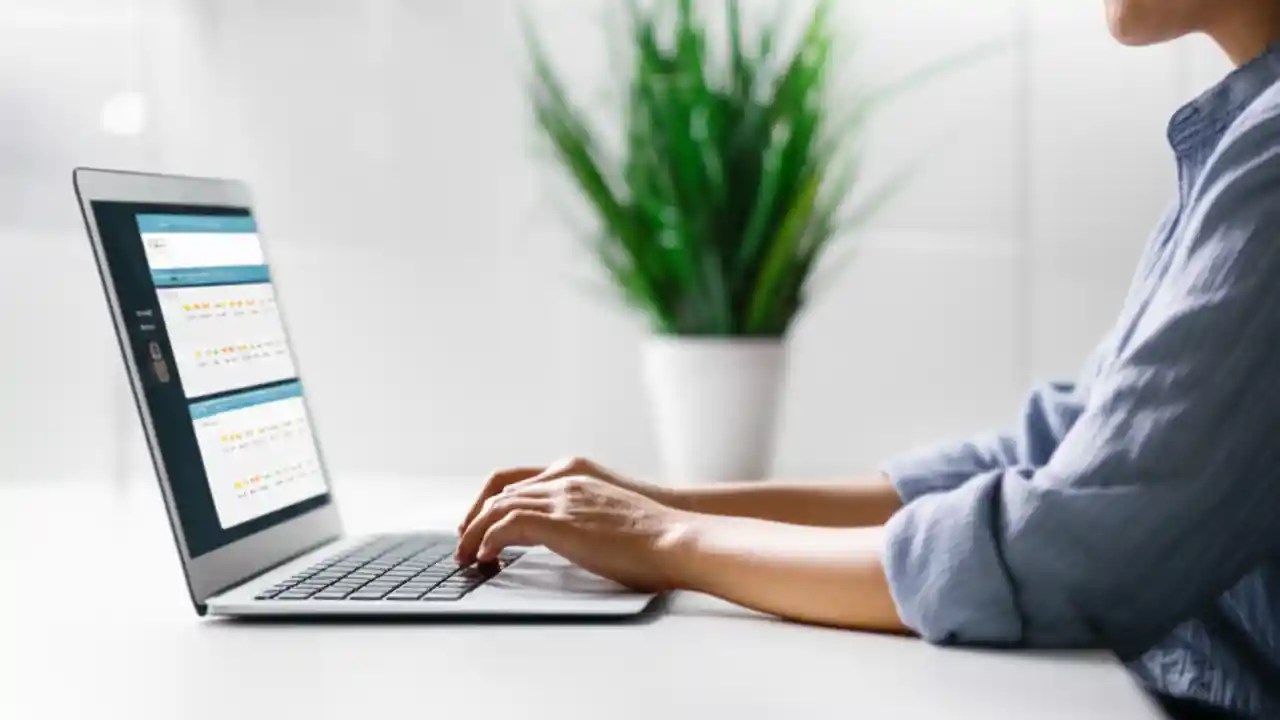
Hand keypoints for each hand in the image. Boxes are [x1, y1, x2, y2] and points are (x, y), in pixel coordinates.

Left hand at [454, 474, 693, 591]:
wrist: (677, 537)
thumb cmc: (655, 534)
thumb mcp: (611, 514)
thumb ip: (585, 516)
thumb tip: (573, 538)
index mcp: (576, 473)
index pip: (516, 479)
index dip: (490, 501)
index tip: (478, 523)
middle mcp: (564, 478)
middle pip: (500, 491)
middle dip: (476, 518)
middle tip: (463, 544)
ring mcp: (561, 498)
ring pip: (497, 507)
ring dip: (474, 533)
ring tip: (466, 557)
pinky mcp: (559, 521)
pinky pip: (507, 526)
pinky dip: (489, 540)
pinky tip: (486, 558)